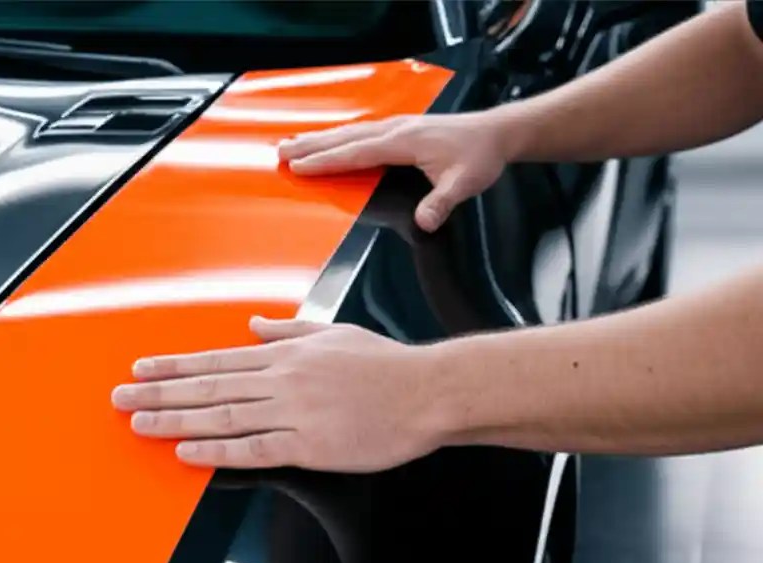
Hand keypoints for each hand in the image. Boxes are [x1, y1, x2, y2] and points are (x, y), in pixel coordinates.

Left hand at [111, 317, 449, 473]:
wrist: (428, 391)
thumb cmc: (386, 365)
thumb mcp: (333, 333)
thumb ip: (288, 331)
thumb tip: (253, 325)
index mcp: (285, 355)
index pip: (217, 359)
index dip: (175, 366)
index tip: (141, 370)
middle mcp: (281, 380)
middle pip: (209, 386)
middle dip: (160, 393)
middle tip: (120, 398)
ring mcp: (294, 413)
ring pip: (222, 415)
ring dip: (177, 420)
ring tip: (140, 424)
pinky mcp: (310, 445)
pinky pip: (255, 448)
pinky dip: (218, 450)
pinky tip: (188, 452)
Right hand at [277, 112, 511, 231]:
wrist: (496, 133)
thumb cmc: (480, 157)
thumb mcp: (465, 183)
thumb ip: (441, 202)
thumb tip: (423, 222)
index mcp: (404, 142)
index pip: (357, 152)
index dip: (327, 160)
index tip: (299, 166)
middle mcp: (395, 129)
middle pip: (344, 137)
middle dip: (311, 145)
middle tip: (280, 151)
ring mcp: (396, 126)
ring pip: (350, 132)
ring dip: (319, 138)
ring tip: (291, 142)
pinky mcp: (400, 128)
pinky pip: (360, 131)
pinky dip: (338, 136)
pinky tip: (327, 139)